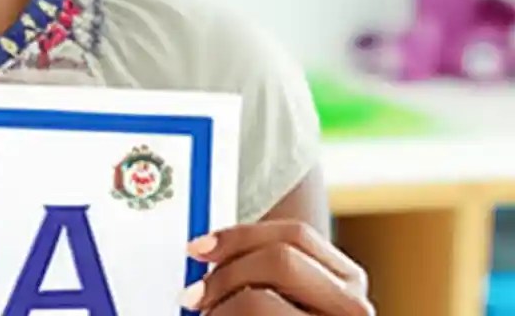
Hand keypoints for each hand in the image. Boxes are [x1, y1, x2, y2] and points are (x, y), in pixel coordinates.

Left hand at [181, 220, 372, 314]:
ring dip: (221, 308)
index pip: (295, 235)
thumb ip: (254, 273)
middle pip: (281, 260)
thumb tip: (199, 249)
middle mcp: (352, 309)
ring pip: (259, 300)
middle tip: (191, 297)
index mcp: (345, 282)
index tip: (196, 248)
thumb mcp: (279, 298)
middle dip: (225, 273)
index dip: (239, 235)